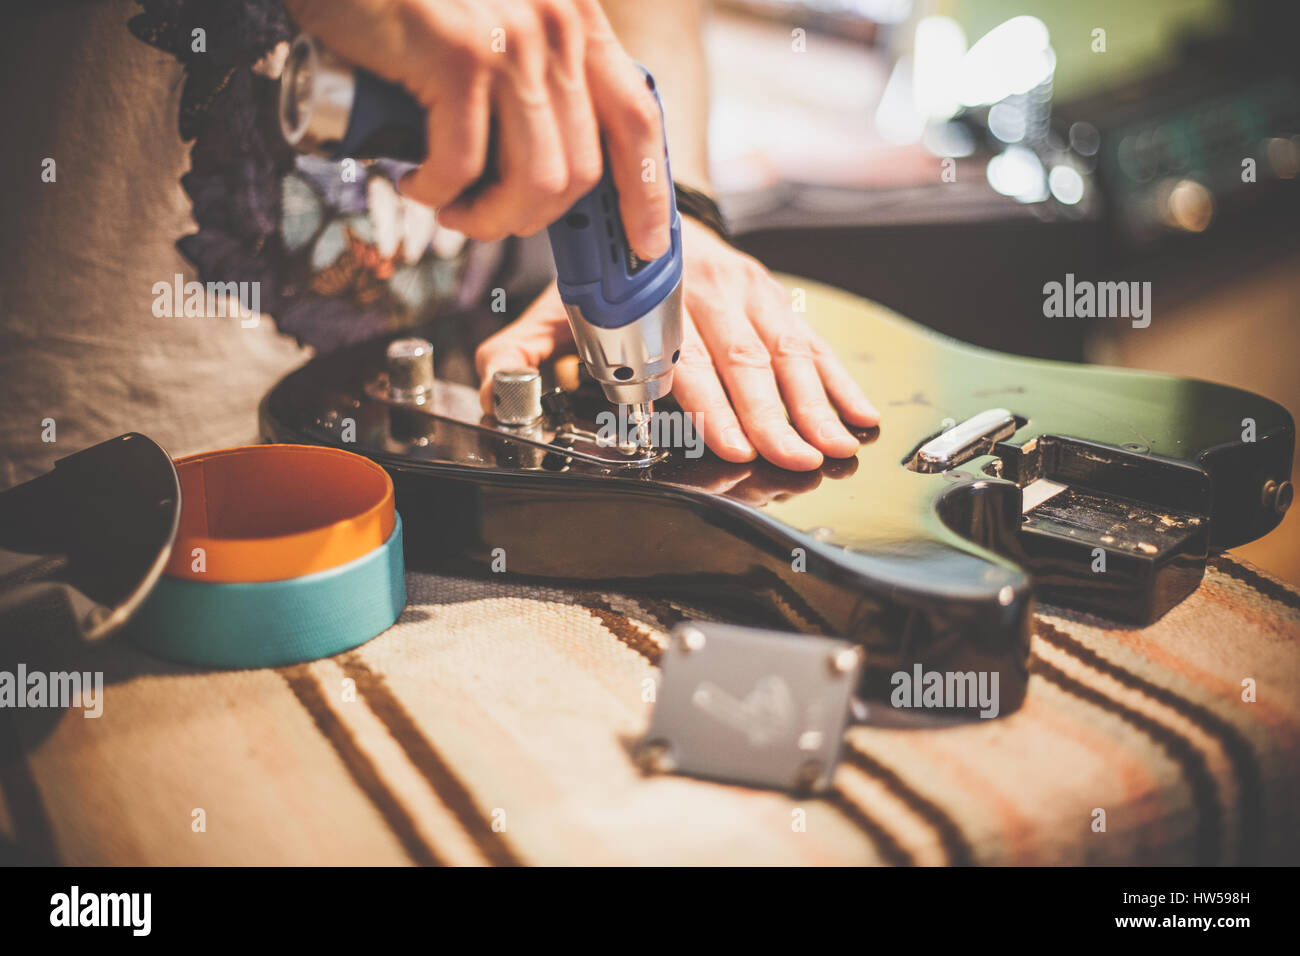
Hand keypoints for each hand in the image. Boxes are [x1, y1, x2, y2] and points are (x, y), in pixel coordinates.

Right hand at [282, 0, 670, 258]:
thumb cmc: (409, 11)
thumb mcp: (494, 38)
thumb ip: (534, 89)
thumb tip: (553, 180)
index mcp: (573, 22)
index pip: (635, 117)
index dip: (646, 191)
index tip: (646, 242)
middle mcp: (555, 24)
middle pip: (582, 170)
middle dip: (531, 219)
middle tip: (484, 218)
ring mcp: (512, 39)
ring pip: (535, 181)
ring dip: (488, 218)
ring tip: (450, 210)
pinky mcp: (460, 56)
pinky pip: (464, 167)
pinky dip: (435, 192)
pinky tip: (411, 180)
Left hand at [475, 216, 879, 470]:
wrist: (650, 201)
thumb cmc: (609, 271)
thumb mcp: (558, 303)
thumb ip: (520, 350)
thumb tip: (497, 391)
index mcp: (656, 301)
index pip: (688, 362)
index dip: (711, 407)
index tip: (732, 445)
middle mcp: (708, 293)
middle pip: (747, 362)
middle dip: (774, 416)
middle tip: (795, 458)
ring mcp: (748, 292)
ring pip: (789, 352)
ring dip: (815, 403)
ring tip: (834, 444)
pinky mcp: (775, 295)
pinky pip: (813, 339)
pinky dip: (840, 377)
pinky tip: (859, 411)